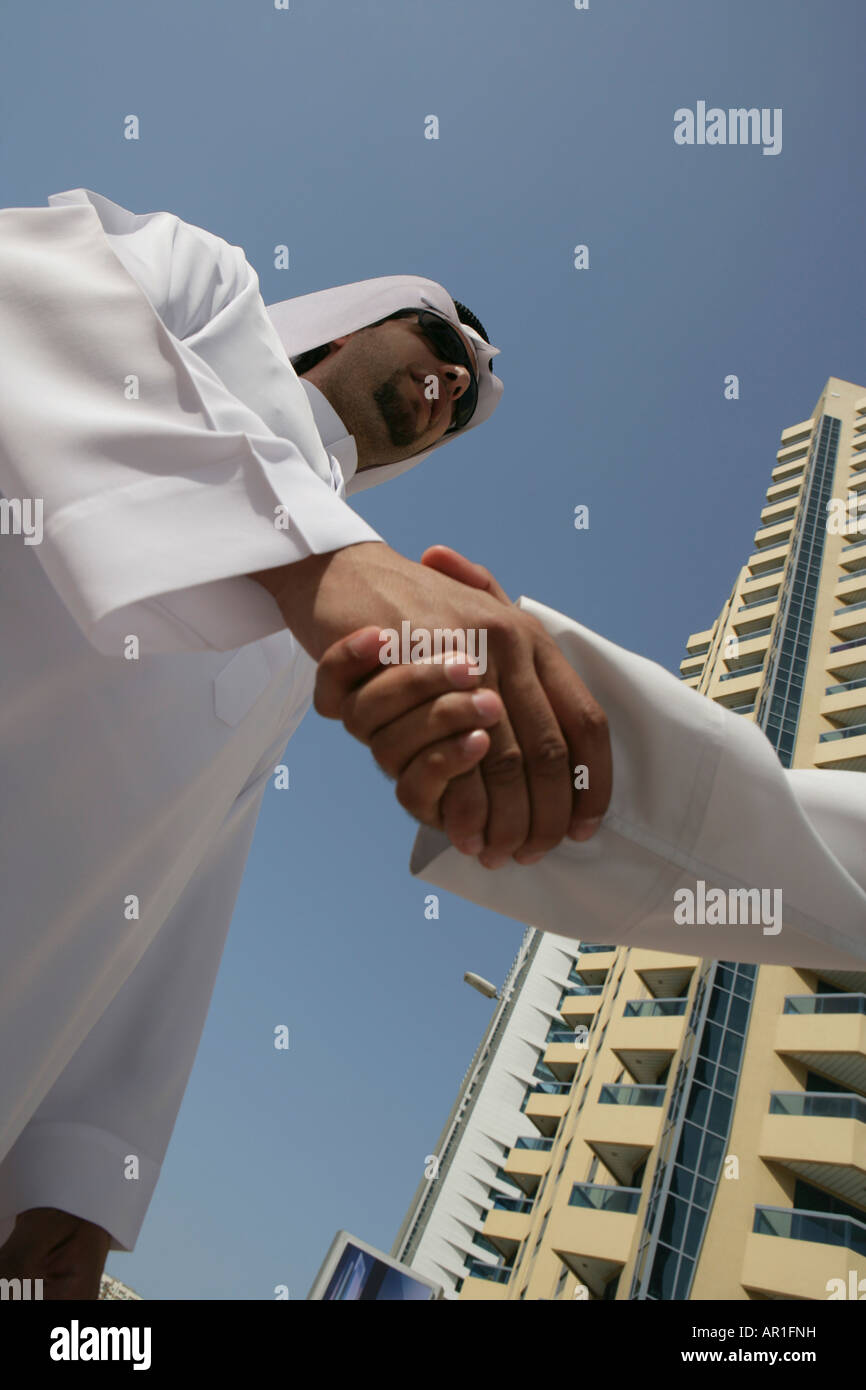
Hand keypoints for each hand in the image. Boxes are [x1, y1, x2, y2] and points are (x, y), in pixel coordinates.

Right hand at [308, 544, 611, 865]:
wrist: (347, 572)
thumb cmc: (413, 603)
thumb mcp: (476, 615)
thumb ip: (515, 661)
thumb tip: (544, 747)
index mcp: (528, 636)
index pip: (584, 720)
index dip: (592, 780)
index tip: (585, 826)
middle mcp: (504, 645)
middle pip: (548, 749)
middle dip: (545, 814)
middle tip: (535, 852)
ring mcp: (456, 663)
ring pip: (500, 761)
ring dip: (502, 816)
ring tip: (501, 849)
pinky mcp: (409, 688)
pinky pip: (437, 759)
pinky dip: (456, 803)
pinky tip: (462, 830)